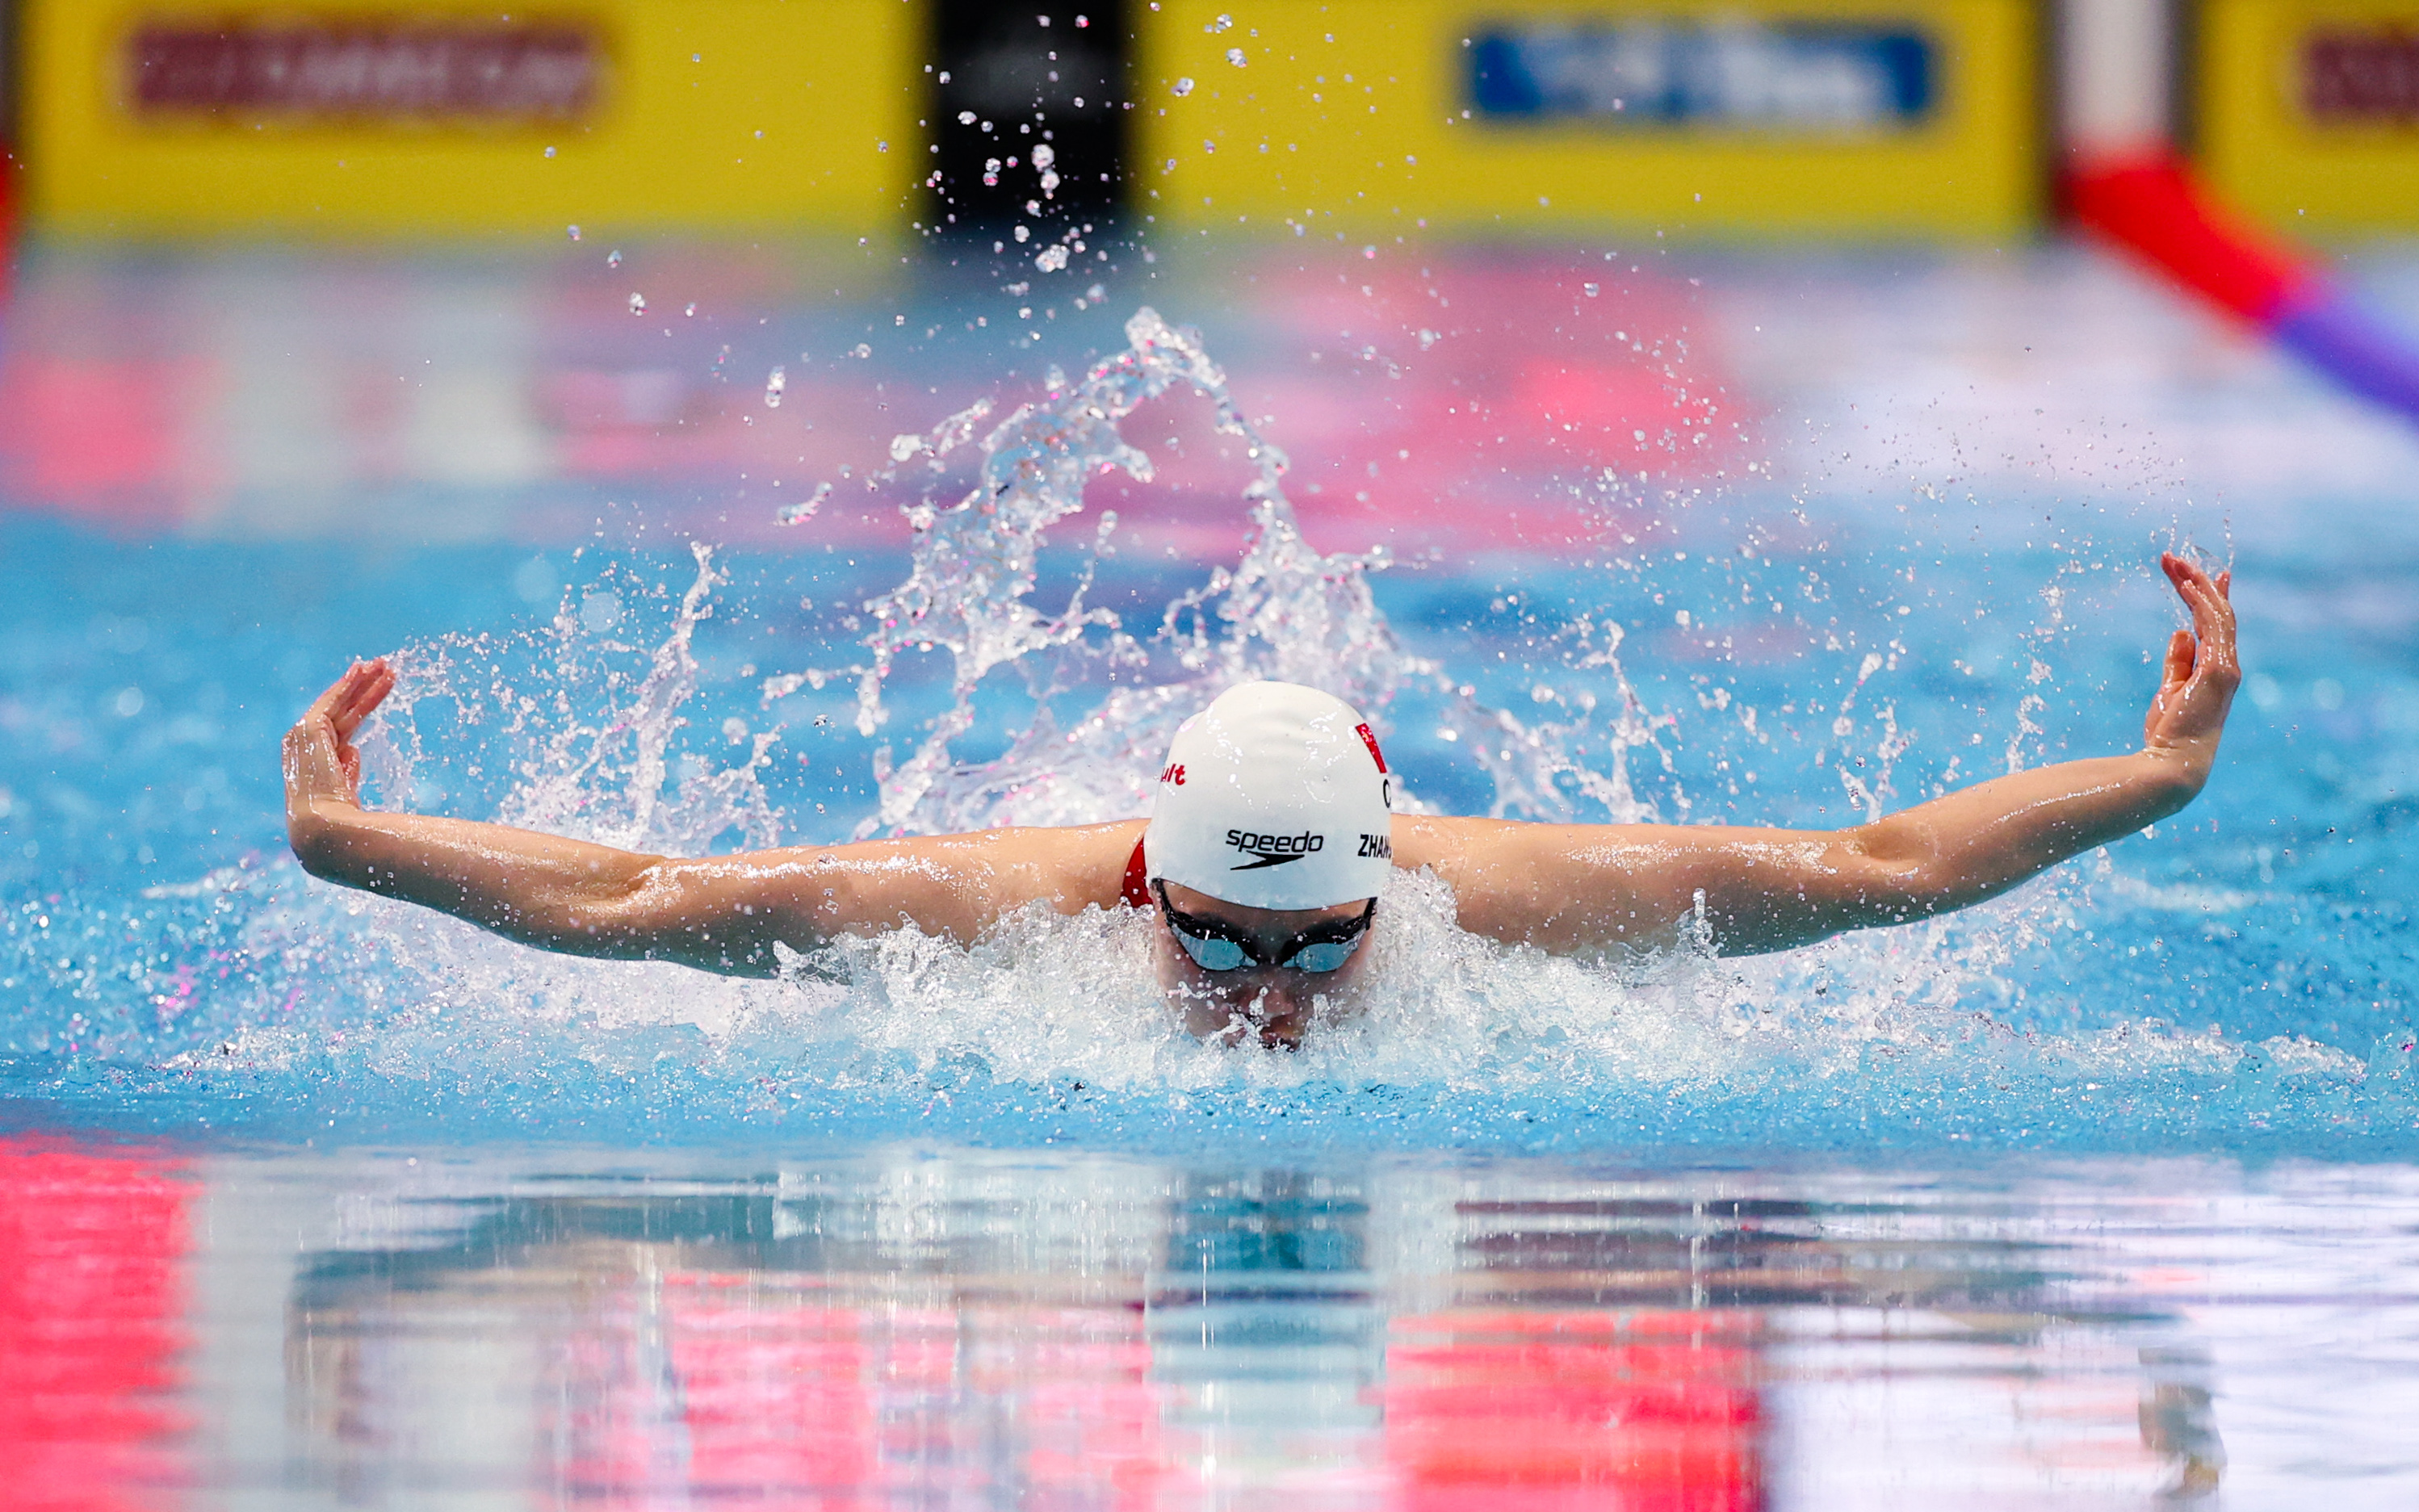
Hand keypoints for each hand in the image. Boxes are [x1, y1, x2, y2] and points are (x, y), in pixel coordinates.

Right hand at [283, 658, 395, 815]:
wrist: (324, 825)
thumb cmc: (339, 818)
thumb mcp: (346, 787)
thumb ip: (347, 767)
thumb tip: (353, 748)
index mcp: (314, 758)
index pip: (342, 726)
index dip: (360, 706)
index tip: (377, 690)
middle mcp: (303, 744)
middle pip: (343, 710)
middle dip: (363, 688)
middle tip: (383, 666)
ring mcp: (303, 735)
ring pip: (341, 702)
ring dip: (363, 681)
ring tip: (384, 664)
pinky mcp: (308, 729)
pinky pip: (333, 701)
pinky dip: (347, 684)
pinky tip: (362, 669)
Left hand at [2142, 553, 2238, 766]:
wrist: (2172, 762)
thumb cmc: (2169, 732)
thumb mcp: (2170, 689)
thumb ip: (2179, 661)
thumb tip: (2180, 632)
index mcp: (2215, 669)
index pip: (2216, 625)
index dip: (2212, 596)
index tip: (2205, 573)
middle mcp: (2226, 665)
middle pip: (2217, 613)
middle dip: (2197, 582)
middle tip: (2174, 558)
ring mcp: (2226, 667)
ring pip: (2217, 614)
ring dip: (2195, 585)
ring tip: (2174, 562)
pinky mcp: (2219, 671)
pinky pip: (2212, 627)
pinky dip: (2200, 603)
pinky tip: (2184, 585)